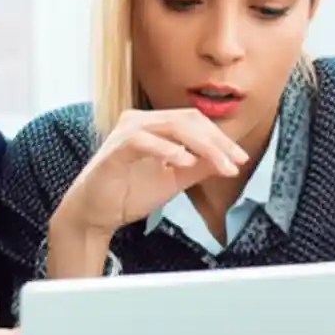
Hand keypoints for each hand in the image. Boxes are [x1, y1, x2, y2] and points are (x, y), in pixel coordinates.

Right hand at [54, 109, 247, 236]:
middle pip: (187, 119)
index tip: (240, 159)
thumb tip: (230, 160)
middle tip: (236, 162)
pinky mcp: (114, 149)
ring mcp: (125, 132)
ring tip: (219, 165)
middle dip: (216, 142)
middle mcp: (139, 121)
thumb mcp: (174, 180)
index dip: (220, 138)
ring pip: (170, 126)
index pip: (194, 121)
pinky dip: (165, 150)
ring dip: (201, 146)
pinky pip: (142, 141)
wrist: (95, 214)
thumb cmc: (128, 193)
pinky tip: (184, 162)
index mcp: (154, 125)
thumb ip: (199, 167)